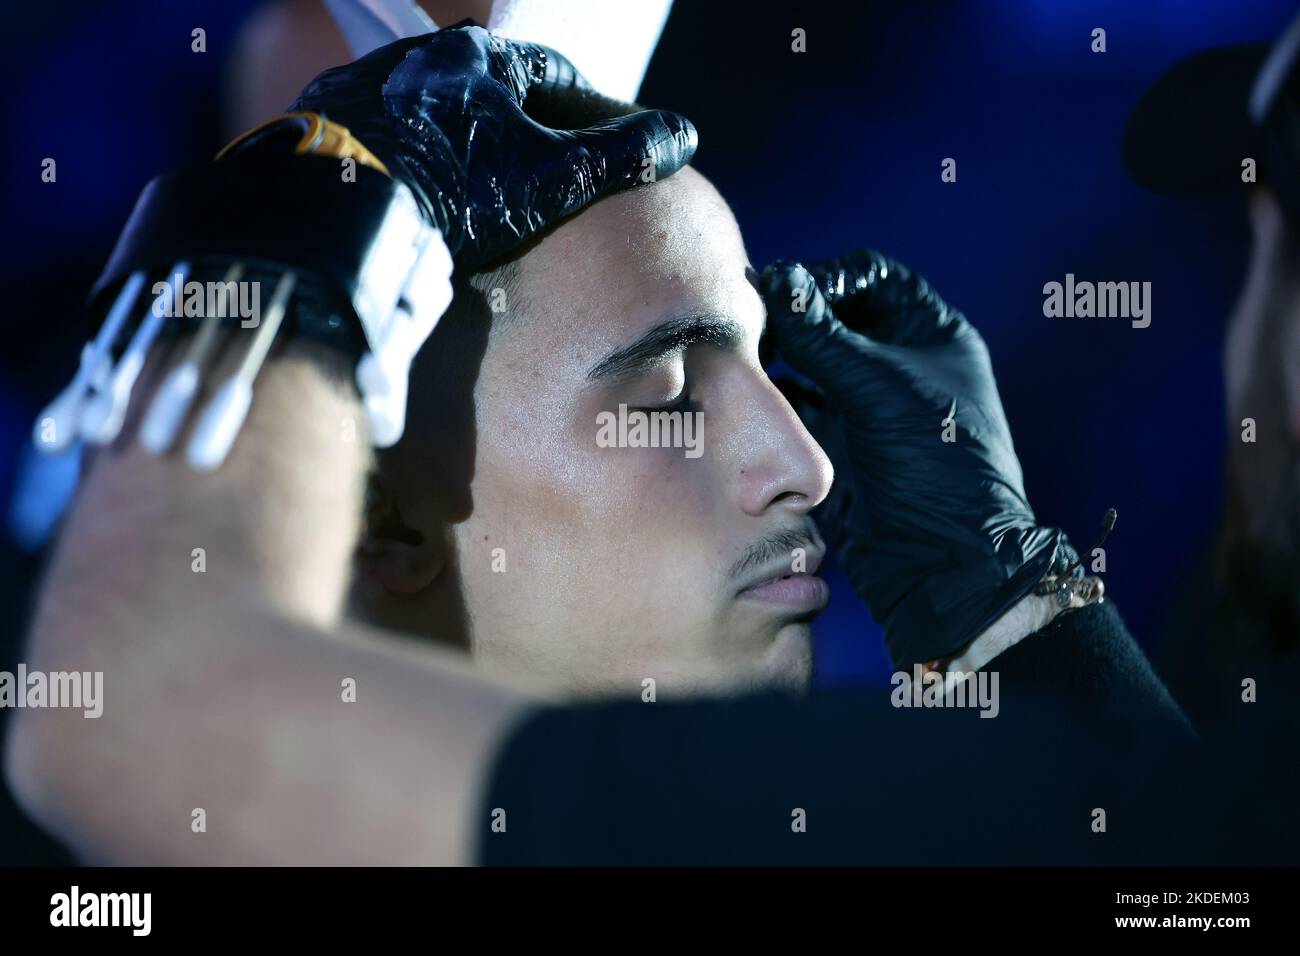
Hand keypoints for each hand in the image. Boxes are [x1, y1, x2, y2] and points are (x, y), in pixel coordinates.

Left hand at [290, 22, 696, 267]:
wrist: (342, 216)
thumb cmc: (456, 191)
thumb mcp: (553, 177)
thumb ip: (620, 154)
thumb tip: (685, 135)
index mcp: (474, 56)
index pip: (549, 72)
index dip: (582, 110)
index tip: (591, 144)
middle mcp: (414, 56)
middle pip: (486, 91)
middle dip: (513, 129)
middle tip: (531, 178)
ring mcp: (362, 88)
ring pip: (430, 114)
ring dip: (455, 145)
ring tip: (469, 196)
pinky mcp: (321, 125)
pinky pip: (380, 139)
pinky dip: (404, 162)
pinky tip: (411, 200)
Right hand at [759, 250, 1068, 667]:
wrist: (940, 562)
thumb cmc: (937, 467)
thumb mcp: (878, 390)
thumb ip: (821, 335)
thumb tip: (775, 279)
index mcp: (933, 334)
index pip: (873, 277)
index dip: (827, 276)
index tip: (781, 284)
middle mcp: (900, 364)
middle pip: (835, 316)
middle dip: (794, 315)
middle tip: (749, 316)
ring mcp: (868, 404)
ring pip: (811, 361)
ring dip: (777, 355)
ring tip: (741, 352)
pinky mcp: (839, 442)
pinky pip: (798, 406)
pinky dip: (771, 397)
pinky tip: (743, 391)